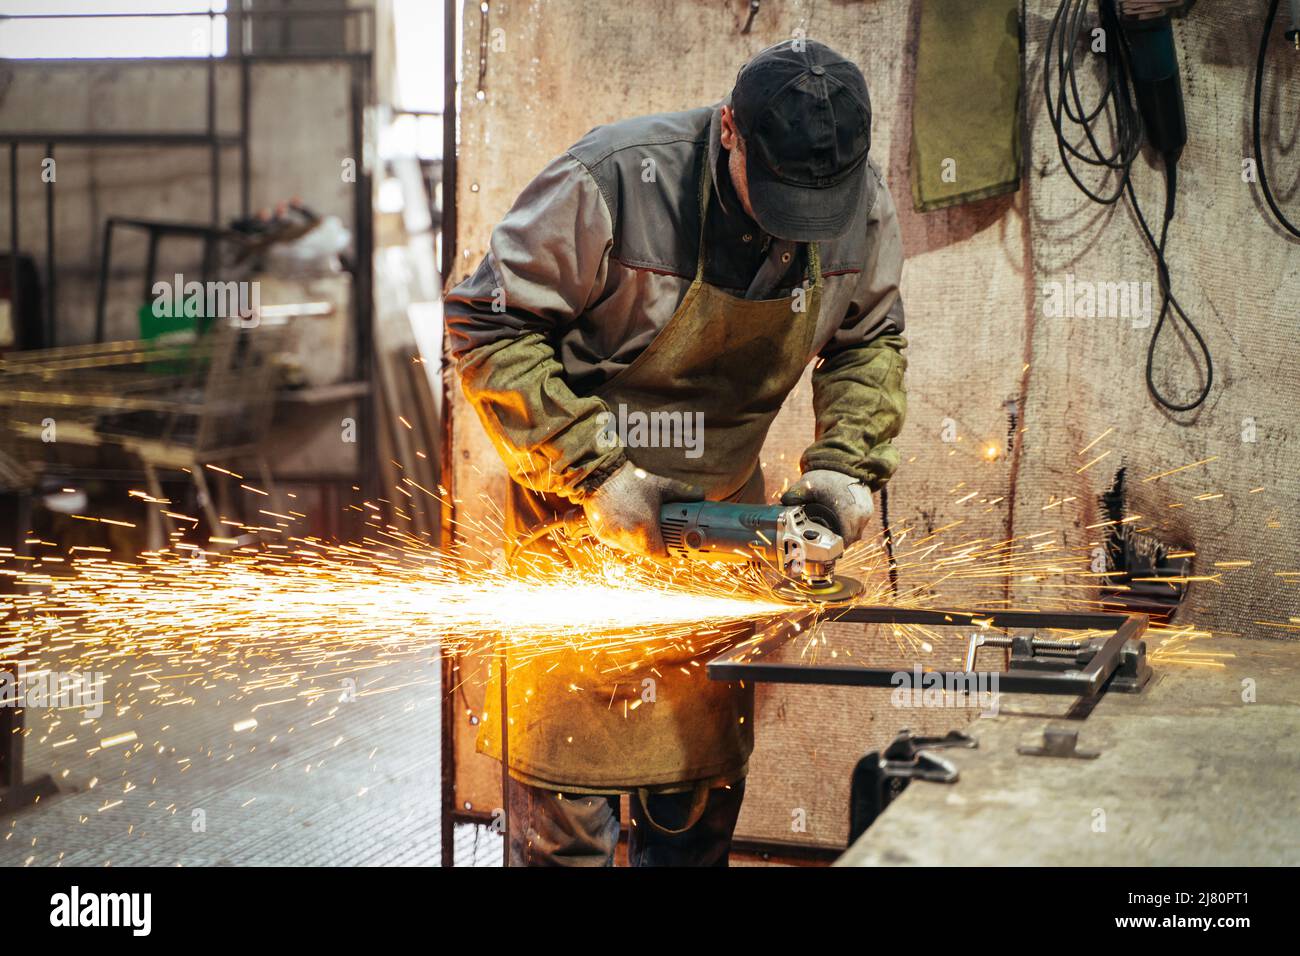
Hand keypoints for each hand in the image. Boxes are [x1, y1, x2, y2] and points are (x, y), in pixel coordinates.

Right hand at [583, 462, 703, 557]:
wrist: (601, 476)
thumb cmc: (632, 481)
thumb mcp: (661, 485)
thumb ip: (684, 492)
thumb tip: (702, 496)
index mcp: (645, 527)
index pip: (659, 554)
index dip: (666, 551)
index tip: (669, 545)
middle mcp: (628, 536)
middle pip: (646, 552)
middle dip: (653, 546)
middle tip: (658, 534)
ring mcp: (614, 537)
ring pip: (631, 549)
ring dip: (638, 543)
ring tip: (642, 527)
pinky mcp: (602, 535)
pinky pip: (618, 543)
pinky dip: (624, 538)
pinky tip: (626, 523)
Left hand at [781, 469, 873, 546]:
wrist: (848, 462)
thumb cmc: (829, 474)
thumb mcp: (809, 484)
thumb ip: (795, 494)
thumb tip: (783, 502)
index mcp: (847, 512)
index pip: (844, 541)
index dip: (833, 549)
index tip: (823, 552)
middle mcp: (860, 514)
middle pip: (850, 540)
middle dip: (836, 544)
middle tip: (823, 547)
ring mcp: (866, 512)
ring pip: (856, 533)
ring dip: (844, 536)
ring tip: (830, 536)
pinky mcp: (868, 508)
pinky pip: (859, 525)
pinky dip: (850, 527)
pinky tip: (838, 525)